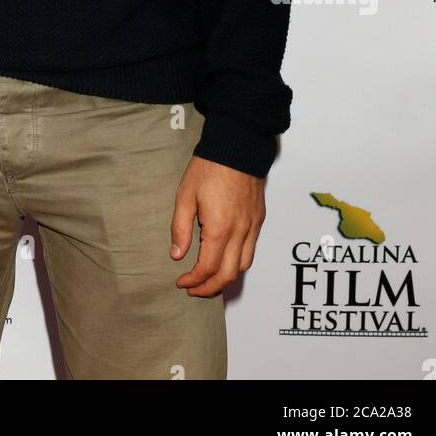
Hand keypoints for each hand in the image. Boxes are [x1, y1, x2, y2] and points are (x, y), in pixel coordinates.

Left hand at [169, 155, 265, 295]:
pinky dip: (237, 263)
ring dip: (225, 279)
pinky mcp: (259, 220)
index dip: (194, 281)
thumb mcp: (185, 196)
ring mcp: (252, 227)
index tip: (181, 281)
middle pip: (228, 275)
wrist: (237, 147)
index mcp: (220, 228)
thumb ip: (180, 228)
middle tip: (193, 288)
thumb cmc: (208, 168)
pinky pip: (251, 251)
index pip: (208, 268)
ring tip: (208, 280)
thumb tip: (177, 255)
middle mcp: (240, 232)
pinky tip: (224, 260)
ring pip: (243, 266)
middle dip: (210, 288)